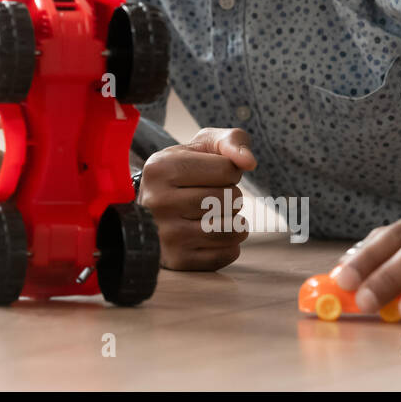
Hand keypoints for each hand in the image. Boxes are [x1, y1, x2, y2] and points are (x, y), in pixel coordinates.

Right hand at [136, 127, 256, 270]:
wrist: (151, 211)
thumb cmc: (183, 174)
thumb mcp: (201, 147)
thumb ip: (230, 140)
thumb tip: (249, 161)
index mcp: (160, 168)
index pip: (227, 169)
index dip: (229, 171)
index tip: (209, 175)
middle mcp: (159, 202)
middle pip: (231, 199)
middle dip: (231, 196)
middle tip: (212, 197)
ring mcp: (167, 235)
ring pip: (234, 228)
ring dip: (234, 221)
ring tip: (216, 215)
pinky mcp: (178, 261)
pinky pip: (228, 253)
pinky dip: (229, 244)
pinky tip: (211, 236)